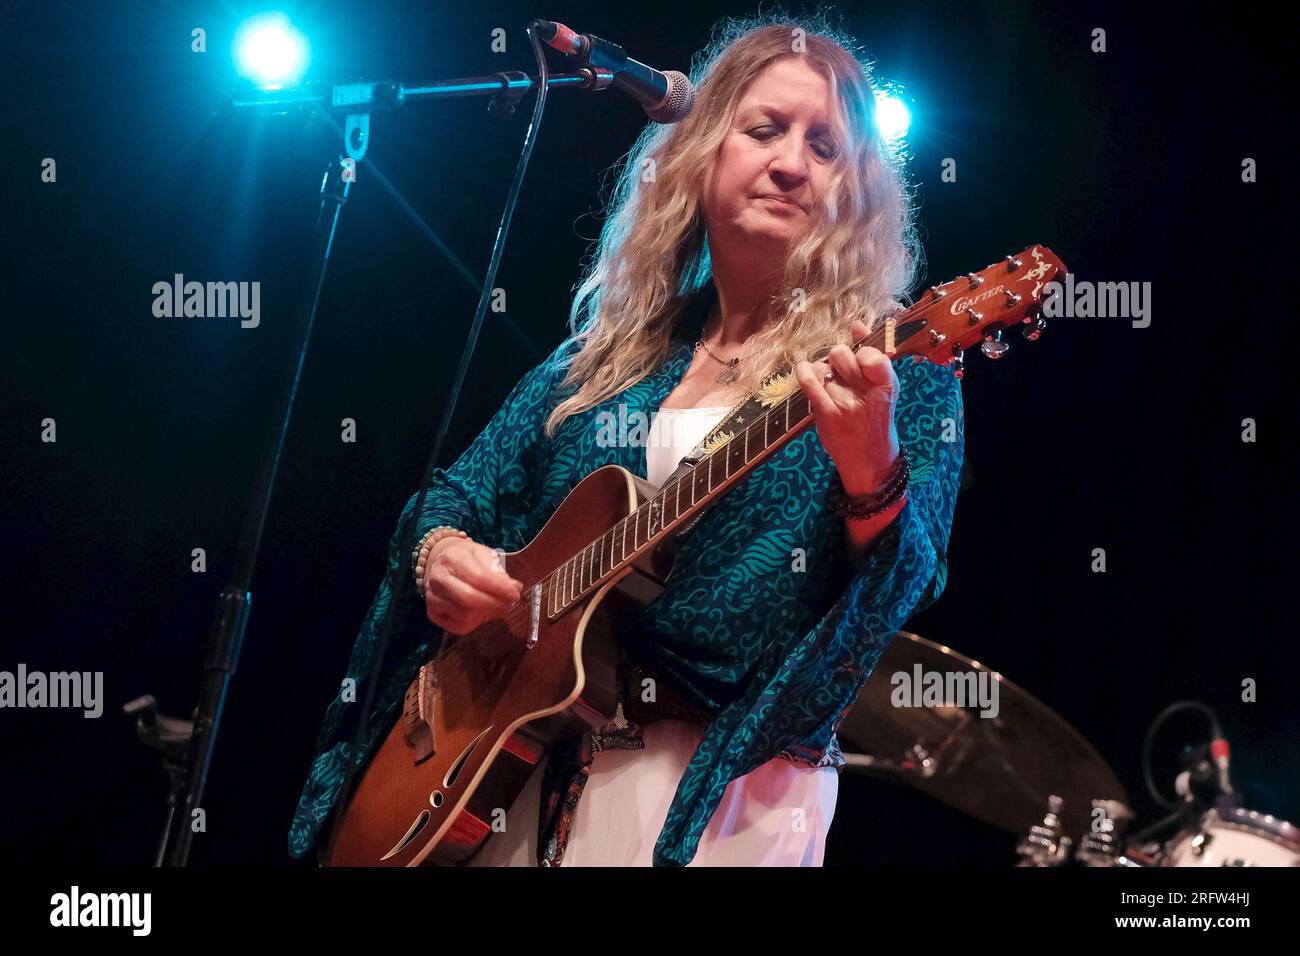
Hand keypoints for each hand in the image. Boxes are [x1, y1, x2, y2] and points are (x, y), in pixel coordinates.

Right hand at [422, 537, 523, 635]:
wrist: (439, 561)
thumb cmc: (466, 558)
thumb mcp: (484, 554)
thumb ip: (498, 570)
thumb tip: (514, 588)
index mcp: (453, 558)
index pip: (479, 577)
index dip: (500, 589)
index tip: (515, 594)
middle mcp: (438, 578)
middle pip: (469, 598)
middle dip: (495, 604)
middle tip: (509, 604)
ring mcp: (433, 597)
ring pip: (465, 616)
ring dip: (486, 614)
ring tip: (495, 605)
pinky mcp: (433, 613)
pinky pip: (459, 627)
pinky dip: (475, 623)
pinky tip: (479, 612)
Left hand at [794, 318, 900, 496]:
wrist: (869, 459)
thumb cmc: (875, 419)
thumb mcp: (884, 388)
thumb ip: (873, 357)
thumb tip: (857, 325)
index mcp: (887, 384)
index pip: (872, 353)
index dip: (862, 349)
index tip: (860, 356)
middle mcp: (867, 392)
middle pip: (842, 354)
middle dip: (839, 358)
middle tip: (842, 373)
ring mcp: (846, 403)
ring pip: (824, 367)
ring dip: (823, 371)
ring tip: (831, 385)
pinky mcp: (827, 413)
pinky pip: (809, 382)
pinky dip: (804, 371)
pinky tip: (804, 370)